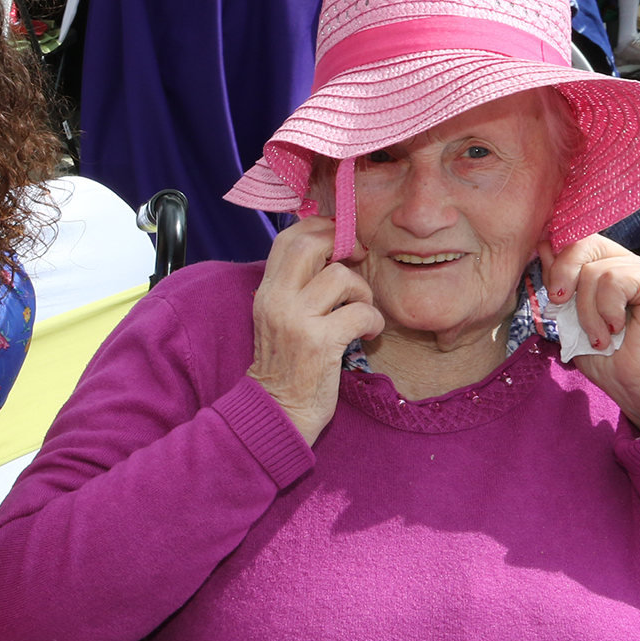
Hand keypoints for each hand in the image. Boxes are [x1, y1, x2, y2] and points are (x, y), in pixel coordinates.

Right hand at [247, 217, 384, 445]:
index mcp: (266, 292)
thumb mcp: (280, 319)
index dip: (321, 229)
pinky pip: (361, 312)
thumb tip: (334, 254)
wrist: (278, 410)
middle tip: (357, 262)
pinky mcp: (320, 342)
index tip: (342, 242)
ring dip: (363, 292)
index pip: (287, 238)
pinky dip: (373, 321)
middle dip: (343, 245)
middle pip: (310, 245)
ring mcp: (296, 320)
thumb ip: (296, 288)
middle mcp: (276, 301)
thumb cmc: (288, 365)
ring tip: (361, 312)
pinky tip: (368, 334)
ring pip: (341, 277)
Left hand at [543, 236, 639, 432]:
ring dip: (586, 311)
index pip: (577, 245)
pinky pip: (614, 280)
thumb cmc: (611, 363)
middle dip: (562, 272)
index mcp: (608, 274)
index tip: (553, 292)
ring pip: (594, 270)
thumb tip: (543, 247)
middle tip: (559, 302)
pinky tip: (616, 330)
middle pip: (585, 242)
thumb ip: (561, 287)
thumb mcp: (573, 321)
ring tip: (599, 337)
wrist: (638, 390)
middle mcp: (629, 267)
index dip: (556, 260)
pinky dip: (605, 310)